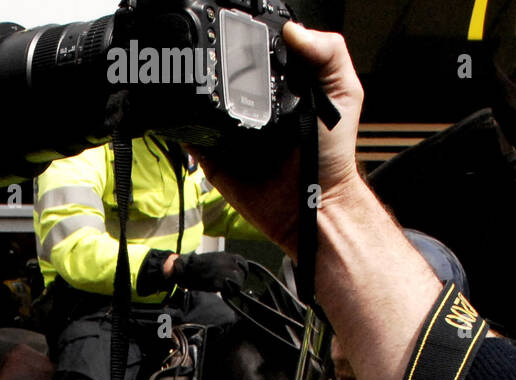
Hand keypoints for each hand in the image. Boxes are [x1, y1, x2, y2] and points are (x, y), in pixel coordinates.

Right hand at [170, 251, 247, 297]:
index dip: (243, 272)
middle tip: (233, 286)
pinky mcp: (217, 282)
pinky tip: (222, 294)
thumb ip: (225, 263)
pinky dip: (228, 293)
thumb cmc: (196, 265)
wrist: (184, 269)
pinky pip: (229, 290)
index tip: (239, 277)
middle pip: (242, 274)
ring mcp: (222, 272)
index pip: (244, 264)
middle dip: (239, 281)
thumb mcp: (214, 258)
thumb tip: (232, 271)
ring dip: (234, 288)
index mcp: (226, 256)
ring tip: (227, 290)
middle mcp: (227, 263)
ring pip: (238, 282)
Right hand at [192, 23, 363, 257]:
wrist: (311, 205)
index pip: (259, 58)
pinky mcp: (214, 161)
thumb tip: (293, 29)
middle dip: (215, 67)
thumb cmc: (331, 156)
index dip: (249, 43)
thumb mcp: (343, 93)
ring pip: (204, 108)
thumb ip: (328, 55)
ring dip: (194, 95)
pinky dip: (183, 128)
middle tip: (206, 53)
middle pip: (226, 80)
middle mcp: (253, 110)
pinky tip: (181, 112)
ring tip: (190, 78)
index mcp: (282, 89)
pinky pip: (192, 141)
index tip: (237, 28)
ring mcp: (230, 136)